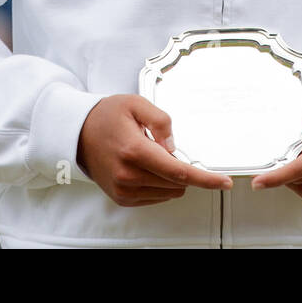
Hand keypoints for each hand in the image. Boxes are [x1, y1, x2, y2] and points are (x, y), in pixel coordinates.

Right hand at [76, 95, 232, 206]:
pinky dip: (159, 184)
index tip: (224, 182)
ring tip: (148, 154)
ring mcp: (124, 190)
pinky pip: (156, 197)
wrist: (77, 133)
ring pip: (169, 192)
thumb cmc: (106, 115)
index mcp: (134, 151)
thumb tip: (174, 146)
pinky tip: (145, 167)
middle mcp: (128, 175)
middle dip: (181, 167)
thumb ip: (160, 121)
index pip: (179, 172)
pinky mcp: (122, 198)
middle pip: (177, 183)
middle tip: (163, 147)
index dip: (206, 178)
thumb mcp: (136, 104)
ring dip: (170, 177)